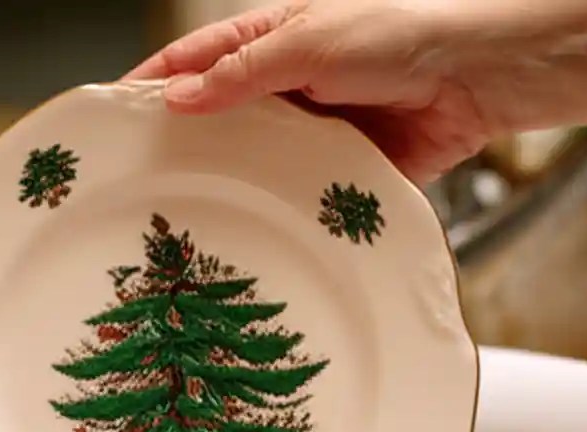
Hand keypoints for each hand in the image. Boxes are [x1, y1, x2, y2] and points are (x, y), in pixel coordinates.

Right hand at [124, 0, 586, 183]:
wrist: (483, 78)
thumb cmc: (404, 36)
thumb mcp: (310, 43)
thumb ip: (243, 73)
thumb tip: (177, 99)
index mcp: (266, 43)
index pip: (188, 66)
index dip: (144, 91)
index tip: (104, 124)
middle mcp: (281, 91)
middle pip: (213, 124)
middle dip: (178, 153)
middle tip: (136, 190)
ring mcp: (308, 136)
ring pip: (252, 168)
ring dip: (228, 191)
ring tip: (186, 224)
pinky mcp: (339, 177)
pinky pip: (298, 200)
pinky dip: (278, 217)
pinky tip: (253, 240)